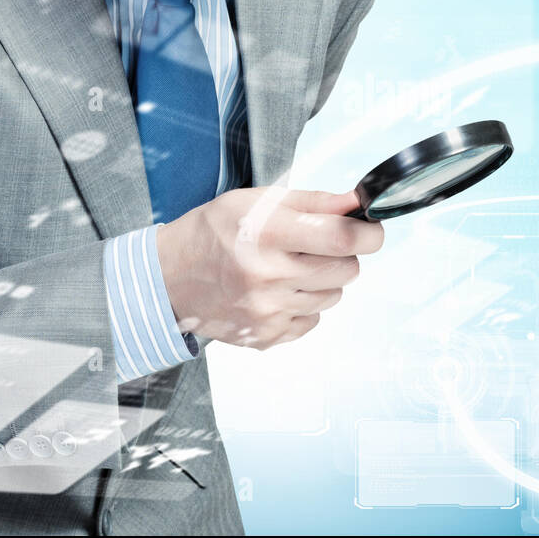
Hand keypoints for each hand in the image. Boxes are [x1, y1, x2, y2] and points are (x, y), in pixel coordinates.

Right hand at [155, 187, 383, 349]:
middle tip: (319, 245)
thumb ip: (313, 202)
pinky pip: (313, 321)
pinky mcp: (266, 336)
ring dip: (324, 280)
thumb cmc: (213, 232)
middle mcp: (267, 276)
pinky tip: (279, 290)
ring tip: (291, 267)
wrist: (168, 279)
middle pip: (346, 269)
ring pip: (334, 296)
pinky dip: (305, 305)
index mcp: (265, 234)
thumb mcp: (256, 201)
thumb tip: (357, 202)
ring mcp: (267, 311)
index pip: (340, 238)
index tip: (371, 230)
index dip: (367, 233)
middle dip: (344, 254)